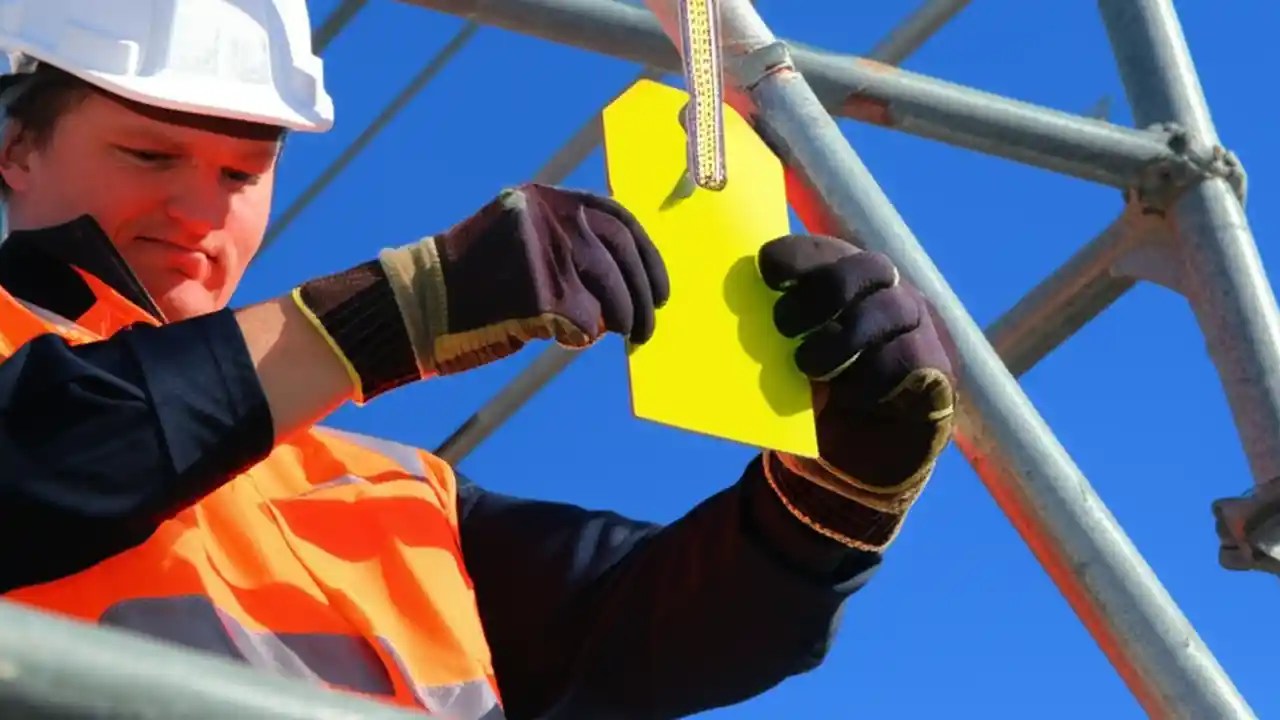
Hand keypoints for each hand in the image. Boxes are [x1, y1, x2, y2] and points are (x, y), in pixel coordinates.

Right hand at [379, 183, 669, 374]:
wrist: (415, 305)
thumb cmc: (468, 282)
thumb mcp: (519, 240)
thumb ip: (565, 244)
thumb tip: (623, 273)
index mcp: (544, 200)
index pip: (617, 217)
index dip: (646, 254)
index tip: (661, 287)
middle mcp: (550, 219)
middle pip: (623, 253)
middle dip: (646, 293)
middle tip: (650, 324)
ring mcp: (547, 254)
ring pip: (614, 289)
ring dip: (628, 318)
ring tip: (630, 339)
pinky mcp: (544, 295)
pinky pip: (588, 321)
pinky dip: (587, 336)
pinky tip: (569, 340)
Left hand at [756, 234, 956, 549]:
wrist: (849, 470)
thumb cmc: (812, 405)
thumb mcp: (785, 366)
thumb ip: (772, 338)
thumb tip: (737, 319)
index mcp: (846, 284)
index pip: (825, 251)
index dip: (796, 256)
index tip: (766, 274)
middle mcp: (889, 296)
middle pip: (867, 267)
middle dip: (822, 291)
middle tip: (784, 325)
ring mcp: (920, 330)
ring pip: (891, 308)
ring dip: (842, 337)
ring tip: (809, 367)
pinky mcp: (936, 371)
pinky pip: (909, 358)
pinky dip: (872, 375)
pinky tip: (849, 394)